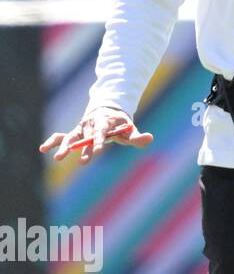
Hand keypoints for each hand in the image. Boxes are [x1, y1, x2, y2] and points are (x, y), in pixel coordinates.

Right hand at [39, 106, 153, 165]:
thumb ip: (137, 137)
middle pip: (86, 137)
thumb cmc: (120, 125)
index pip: (102, 132)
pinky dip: (53, 141)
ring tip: (58, 158)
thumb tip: (149, 138)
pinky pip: (61, 136)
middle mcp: (90, 125)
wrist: (107, 111)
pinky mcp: (74, 133)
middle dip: (83, 149)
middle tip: (83, 162)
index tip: (99, 151)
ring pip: (70, 137)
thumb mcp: (130, 129)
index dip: (100, 141)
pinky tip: (43, 149)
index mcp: (105, 122)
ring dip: (64, 147)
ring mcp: (81, 129)